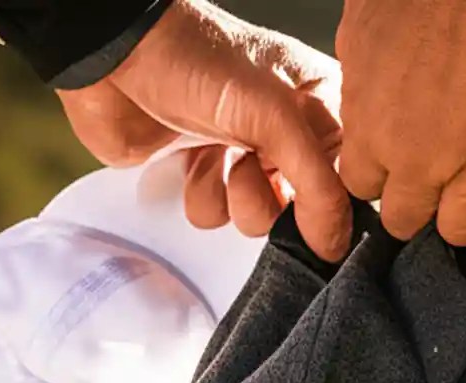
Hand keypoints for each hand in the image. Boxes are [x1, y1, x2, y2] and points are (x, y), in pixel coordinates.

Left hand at [56, 1, 351, 259]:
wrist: (116, 55)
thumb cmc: (199, 61)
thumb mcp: (274, 115)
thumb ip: (316, 184)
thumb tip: (336, 244)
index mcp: (322, 104)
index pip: (350, 175)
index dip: (332, 198)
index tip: (304, 196)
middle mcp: (290, 133)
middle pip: (306, 207)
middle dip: (273, 195)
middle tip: (251, 161)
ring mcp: (247, 154)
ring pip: (260, 218)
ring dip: (234, 196)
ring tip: (215, 155)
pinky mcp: (205, 172)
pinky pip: (217, 216)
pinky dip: (201, 195)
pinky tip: (189, 159)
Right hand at [336, 0, 465, 243]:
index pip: (456, 230)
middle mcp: (416, 151)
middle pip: (400, 216)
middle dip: (418, 203)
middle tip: (437, 173)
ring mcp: (376, 110)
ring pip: (360, 172)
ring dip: (384, 164)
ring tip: (408, 134)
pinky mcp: (353, 63)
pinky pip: (352, 107)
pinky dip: (372, 104)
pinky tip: (400, 80)